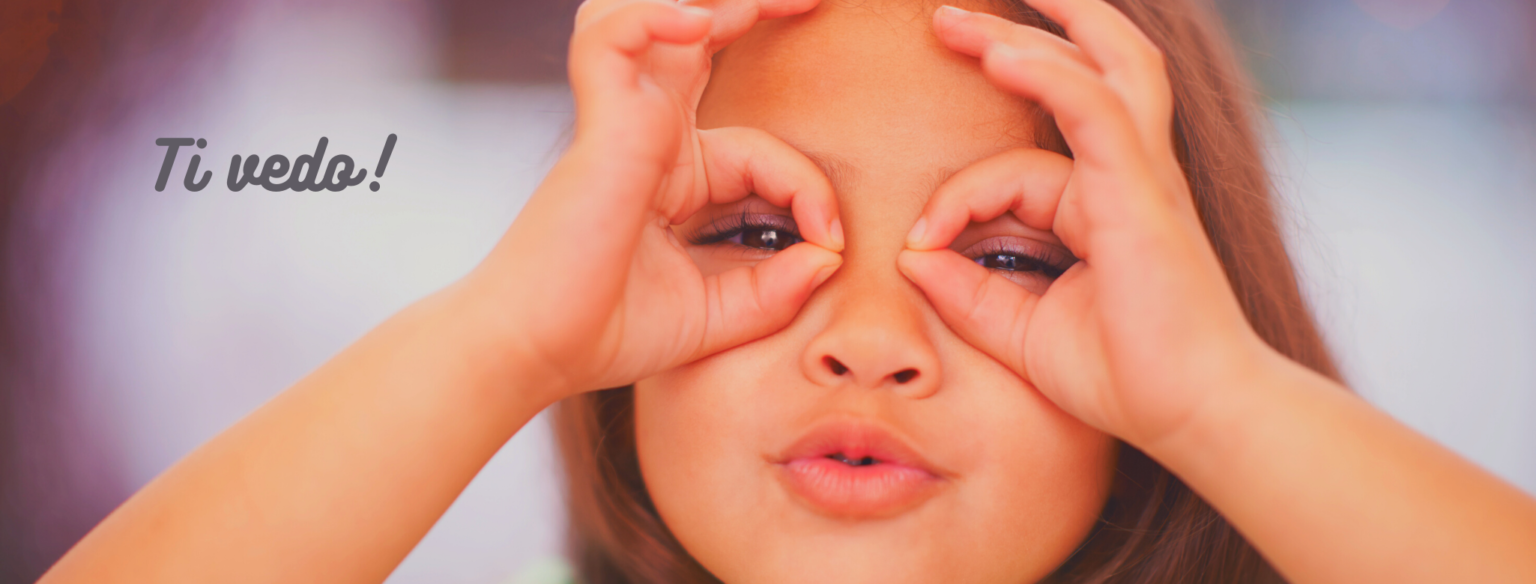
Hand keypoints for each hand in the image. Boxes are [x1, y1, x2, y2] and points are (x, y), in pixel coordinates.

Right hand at [465, 0, 842, 402]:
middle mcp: (648, 137)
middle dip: (756, 12)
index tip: (830, 244)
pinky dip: (650, 18)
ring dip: (705, 5)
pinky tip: (701, 23)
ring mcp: (623, 124)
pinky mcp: (601, 126)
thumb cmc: (605, 331)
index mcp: (674, 174)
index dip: (808, 188)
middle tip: (812, 2)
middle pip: (698, 45)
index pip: (760, 148)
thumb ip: (775, 289)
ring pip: (650, 22)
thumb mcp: (714, 314)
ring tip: (757, 4)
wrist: (536, 352)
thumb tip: (830, 255)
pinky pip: (613, 40)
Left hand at [898, 1, 1272, 447]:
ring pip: (1098, 68)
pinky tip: (1000, 56)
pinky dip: (1048, 76)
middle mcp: (1128, 175)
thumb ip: (969, 294)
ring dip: (1031, 32)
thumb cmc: (1126, 376)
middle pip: (1079, 71)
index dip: (957, 196)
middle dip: (1010, 36)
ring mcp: (1142, 176)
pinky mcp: (1143, 192)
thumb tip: (910, 257)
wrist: (1195, 414)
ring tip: (960, 17)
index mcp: (1102, 202)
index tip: (917, 245)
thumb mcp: (1024, 332)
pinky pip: (1097, 110)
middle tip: (944, 17)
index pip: (1017, 167)